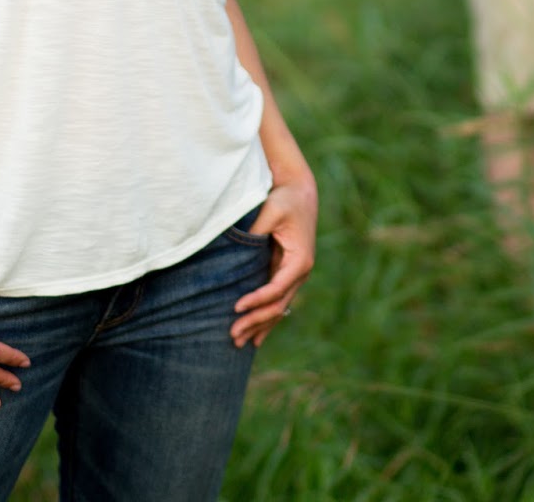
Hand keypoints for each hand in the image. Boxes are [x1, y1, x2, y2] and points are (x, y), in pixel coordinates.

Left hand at [231, 174, 317, 348]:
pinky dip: (266, 318)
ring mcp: (296, 275)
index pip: (275, 290)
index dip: (256, 301)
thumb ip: (255, 232)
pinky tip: (256, 336)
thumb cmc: (284, 198)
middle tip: (232, 335)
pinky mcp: (288, 273)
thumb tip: (237, 252)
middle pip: (277, 306)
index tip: (235, 308)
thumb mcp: (270, 210)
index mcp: (300, 260)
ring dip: (260, 326)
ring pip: (279, 309)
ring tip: (238, 343)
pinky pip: (277, 300)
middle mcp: (301, 272)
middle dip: (255, 322)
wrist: (300, 191)